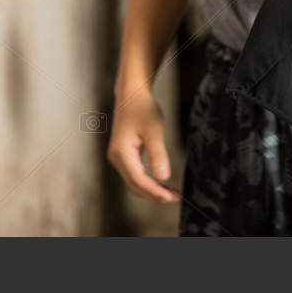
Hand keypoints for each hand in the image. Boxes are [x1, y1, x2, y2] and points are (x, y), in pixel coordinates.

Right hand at [107, 85, 179, 203]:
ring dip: (151, 190)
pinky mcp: (123, 155)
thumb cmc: (142, 108)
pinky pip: (135, 174)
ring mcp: (118, 157)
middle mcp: (116, 158)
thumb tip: (164, 177)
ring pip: (134, 182)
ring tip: (171, 193)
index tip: (173, 198)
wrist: (132, 94)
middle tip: (176, 198)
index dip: (156, 192)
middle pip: (135, 185)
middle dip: (155, 194)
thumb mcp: (154, 130)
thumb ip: (158, 154)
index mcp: (121, 153)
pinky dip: (148, 181)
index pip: (139, 180)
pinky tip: (161, 182)